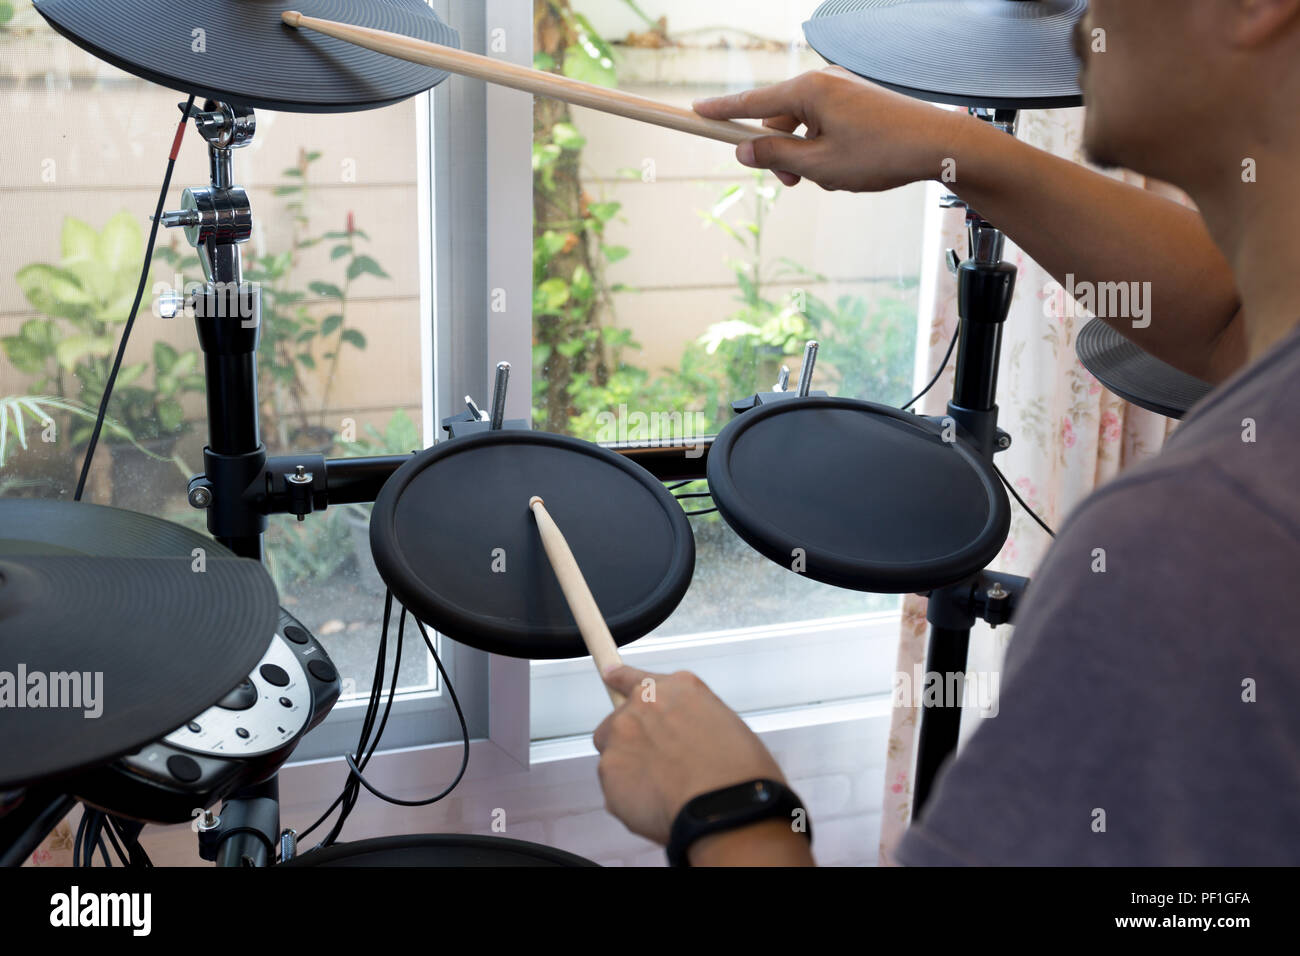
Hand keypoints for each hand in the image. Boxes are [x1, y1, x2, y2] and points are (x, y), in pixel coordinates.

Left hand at [593, 666, 786, 845]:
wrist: (726, 806)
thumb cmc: (738, 772)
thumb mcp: (725, 724)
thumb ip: (688, 720)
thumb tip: (676, 736)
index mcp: (677, 688)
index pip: (635, 675)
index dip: (620, 680)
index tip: (610, 677)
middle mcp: (644, 702)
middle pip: (621, 718)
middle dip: (634, 740)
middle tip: (660, 767)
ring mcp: (622, 733)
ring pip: (612, 750)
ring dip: (628, 766)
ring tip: (661, 789)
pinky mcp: (608, 767)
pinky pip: (612, 784)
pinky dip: (628, 796)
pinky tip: (656, 805)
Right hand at [693, 67, 968, 190]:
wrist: (939, 145)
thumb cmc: (881, 153)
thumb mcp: (819, 165)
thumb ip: (775, 157)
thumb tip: (743, 149)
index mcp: (808, 90)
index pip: (750, 102)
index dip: (720, 112)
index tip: (694, 113)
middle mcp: (822, 81)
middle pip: (776, 119)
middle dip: (776, 153)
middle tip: (789, 184)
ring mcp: (842, 89)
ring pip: (801, 126)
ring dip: (803, 157)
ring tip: (830, 179)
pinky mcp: (857, 101)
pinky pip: (824, 126)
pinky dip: (824, 149)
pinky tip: (846, 170)